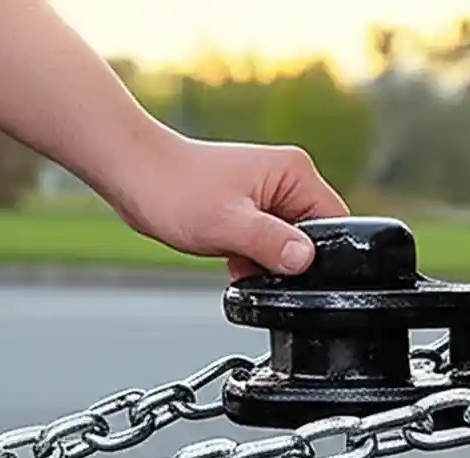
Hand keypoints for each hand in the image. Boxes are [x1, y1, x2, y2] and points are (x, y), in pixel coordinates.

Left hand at [112, 137, 349, 279]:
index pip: (336, 221)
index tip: (297, 272)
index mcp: (295, 172)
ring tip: (235, 255)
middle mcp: (286, 180)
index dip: (323, 254)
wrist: (133, 174)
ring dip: (265, 261)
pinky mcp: (248, 209)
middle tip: (256, 263)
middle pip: (312, 236)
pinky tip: (228, 259)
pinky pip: (265, 243)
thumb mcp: (228, 225)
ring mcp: (267, 194)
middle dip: (289, 260)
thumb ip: (271, 244)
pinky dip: (251, 258)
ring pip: (286, 244)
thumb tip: (305, 261)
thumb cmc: (174, 188)